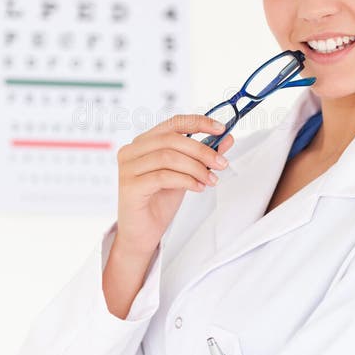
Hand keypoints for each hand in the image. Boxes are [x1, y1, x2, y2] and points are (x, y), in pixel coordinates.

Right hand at [115, 114, 233, 261]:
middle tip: (221, 163)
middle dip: (201, 150)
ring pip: (168, 157)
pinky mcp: (130, 186)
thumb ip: (202, 155)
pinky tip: (197, 187)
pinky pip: (162, 176)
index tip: (221, 128)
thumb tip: (227, 139)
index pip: (173, 123)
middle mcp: (132, 150)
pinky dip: (185, 180)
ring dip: (195, 168)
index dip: (198, 122)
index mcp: (145, 142)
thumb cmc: (159, 201)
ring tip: (210, 180)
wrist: (142, 232)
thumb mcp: (186, 173)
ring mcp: (128, 168)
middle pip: (171, 139)